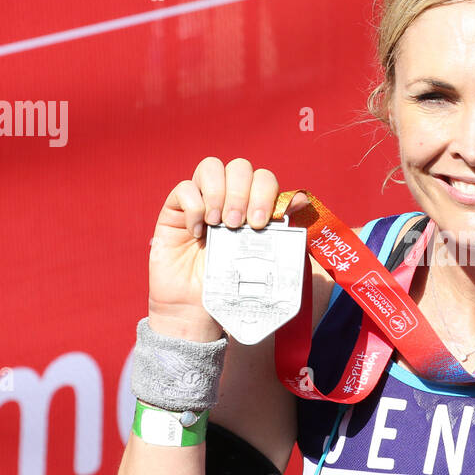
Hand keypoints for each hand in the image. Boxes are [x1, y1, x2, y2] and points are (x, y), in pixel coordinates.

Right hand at [147, 156, 307, 339]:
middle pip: (239, 167)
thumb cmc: (229, 283)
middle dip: (241, 193)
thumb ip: (280, 229)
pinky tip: (197, 232)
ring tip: (218, 225)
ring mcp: (201, 200)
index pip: (262, 178)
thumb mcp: (260, 258)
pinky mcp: (175, 209)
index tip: (260, 223)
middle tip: (237, 225)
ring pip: (211, 167)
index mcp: (251, 205)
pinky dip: (194, 207)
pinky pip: (184, 188)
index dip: (264, 193)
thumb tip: (300, 199)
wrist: (195, 307)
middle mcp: (227, 197)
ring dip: (219, 194)